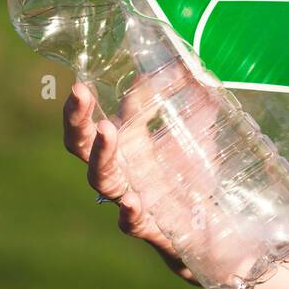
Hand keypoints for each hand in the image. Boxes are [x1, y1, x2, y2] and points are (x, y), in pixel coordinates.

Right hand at [62, 83, 193, 283]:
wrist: (211, 229)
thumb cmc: (192, 174)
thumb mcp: (192, 129)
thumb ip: (186, 96)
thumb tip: (181, 60)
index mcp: (125, 144)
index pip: (92, 119)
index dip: (82, 102)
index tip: (81, 81)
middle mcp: (121, 170)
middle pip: (81, 146)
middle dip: (77, 120)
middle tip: (79, 93)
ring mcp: (131, 198)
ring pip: (102, 179)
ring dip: (101, 154)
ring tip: (107, 130)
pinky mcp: (151, 226)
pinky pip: (131, 222)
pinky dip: (129, 212)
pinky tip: (131, 202)